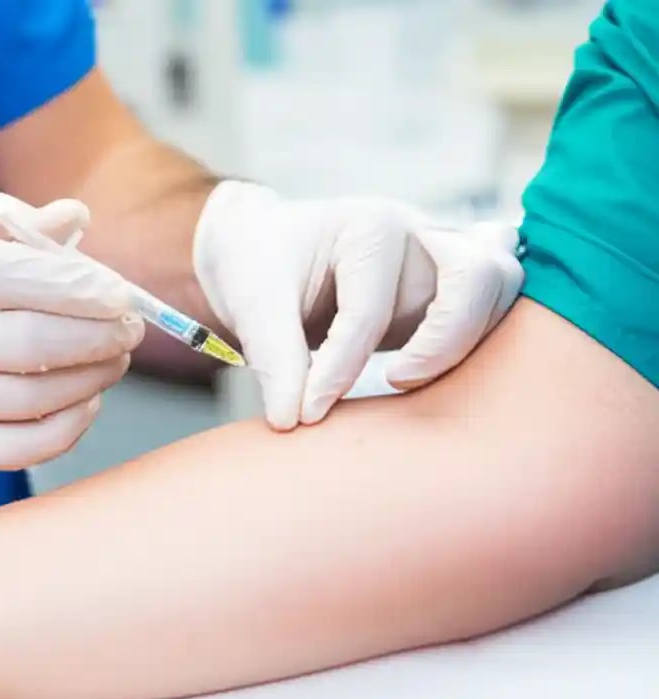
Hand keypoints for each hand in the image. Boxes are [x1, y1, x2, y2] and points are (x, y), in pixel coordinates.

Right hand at [0, 192, 144, 472]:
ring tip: (115, 358)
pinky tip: (84, 403)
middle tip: (131, 327)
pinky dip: (65, 429)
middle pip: (31, 344)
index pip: (13, 277)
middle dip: (99, 337)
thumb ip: (1, 221)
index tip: (119, 292)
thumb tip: (75, 217)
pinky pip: (16, 448)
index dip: (80, 286)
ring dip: (91, 380)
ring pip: (32, 399)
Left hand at [194, 182, 522, 429]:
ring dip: (465, 340)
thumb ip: (275, 359)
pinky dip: (479, 337)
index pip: (372, 311)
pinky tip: (436, 369)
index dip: (339, 370)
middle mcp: (419, 232)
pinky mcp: (448, 290)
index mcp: (370, 225)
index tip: (306, 411)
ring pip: (499, 292)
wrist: (261, 251)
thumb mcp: (252, 306)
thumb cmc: (258, 265)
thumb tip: (292, 419)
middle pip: (479, 277)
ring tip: (406, 376)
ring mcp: (442, 258)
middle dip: (443, 341)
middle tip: (393, 380)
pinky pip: (494, 309)